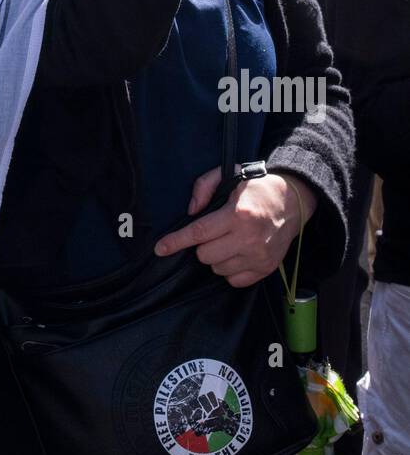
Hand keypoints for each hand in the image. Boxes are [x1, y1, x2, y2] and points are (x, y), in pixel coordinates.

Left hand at [154, 169, 317, 287]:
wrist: (293, 202)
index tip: (160, 248)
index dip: (176, 241)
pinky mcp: (265, 269)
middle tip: (215, 231)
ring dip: (216, 257)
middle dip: (202, 244)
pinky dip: (230, 269)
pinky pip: (234, 280)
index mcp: (238, 215)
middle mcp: (248, 239)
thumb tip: (190, 212)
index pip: (199, 233)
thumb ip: (204, 186)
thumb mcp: (230, 174)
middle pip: (205, 255)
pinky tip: (236, 253)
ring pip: (218, 269)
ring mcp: (258, 257)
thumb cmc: (258, 187)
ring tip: (228, 240)